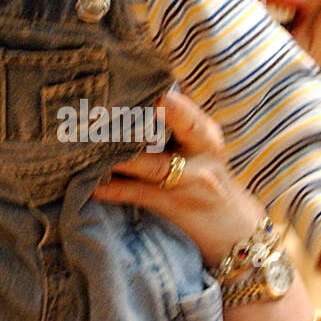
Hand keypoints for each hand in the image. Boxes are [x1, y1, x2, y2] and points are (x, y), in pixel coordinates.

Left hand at [91, 88, 262, 265]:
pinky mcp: (173, 206)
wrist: (234, 232)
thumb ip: (180, 123)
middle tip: (101, 111)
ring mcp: (189, 182)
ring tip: (86, 144)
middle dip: (139, 119)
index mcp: (206, 135)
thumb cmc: (211, 182)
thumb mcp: (203, 149)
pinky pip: (137, 194)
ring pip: (150, 163)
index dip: (166, 100)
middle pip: (175, 130)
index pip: (186, 112)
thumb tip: (149, 90)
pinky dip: (112, 189)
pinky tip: (92, 184)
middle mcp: (201, 154)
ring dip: (117, 154)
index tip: (140, 88)